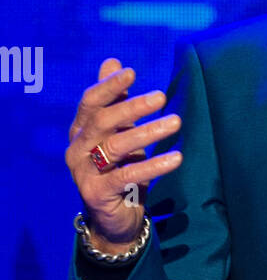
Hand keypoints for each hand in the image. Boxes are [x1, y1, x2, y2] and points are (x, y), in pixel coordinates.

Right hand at [66, 58, 182, 249]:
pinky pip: (127, 175)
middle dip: (132, 107)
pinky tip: (176, 158)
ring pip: (116, 146)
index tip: (131, 72)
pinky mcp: (98, 193)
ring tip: (176, 122)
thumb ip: (115, 99)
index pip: (90, 102)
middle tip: (161, 96)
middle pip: (103, 121)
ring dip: (148, 132)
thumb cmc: (118, 170)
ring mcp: (84, 172)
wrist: (112, 218)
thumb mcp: (117, 133)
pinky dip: (153, 165)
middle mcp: (77, 149)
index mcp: (80, 130)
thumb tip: (113, 61)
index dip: (109, 86)